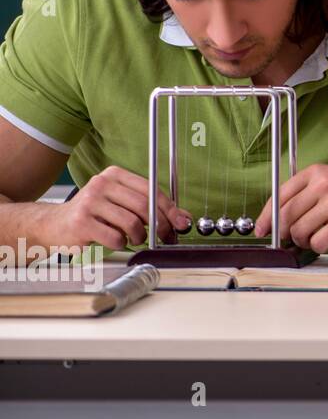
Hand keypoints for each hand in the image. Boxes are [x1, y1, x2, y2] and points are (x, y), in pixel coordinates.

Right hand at [39, 165, 190, 250]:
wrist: (54, 224)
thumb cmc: (93, 214)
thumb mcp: (121, 203)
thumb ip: (150, 207)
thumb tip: (182, 217)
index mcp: (115, 175)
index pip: (151, 189)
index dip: (170, 208)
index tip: (180, 223)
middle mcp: (101, 184)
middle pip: (144, 205)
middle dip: (160, 225)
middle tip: (164, 237)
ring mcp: (89, 202)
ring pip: (131, 223)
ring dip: (139, 237)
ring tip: (135, 239)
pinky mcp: (81, 222)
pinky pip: (115, 237)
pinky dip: (121, 243)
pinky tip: (114, 241)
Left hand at [253, 164, 327, 253]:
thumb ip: (306, 194)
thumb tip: (278, 218)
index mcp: (316, 173)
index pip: (279, 196)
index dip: (266, 217)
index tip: (262, 230)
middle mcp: (323, 184)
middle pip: (286, 217)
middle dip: (284, 233)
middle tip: (291, 239)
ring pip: (300, 231)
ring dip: (303, 241)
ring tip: (315, 238)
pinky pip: (318, 241)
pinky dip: (318, 246)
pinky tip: (326, 241)